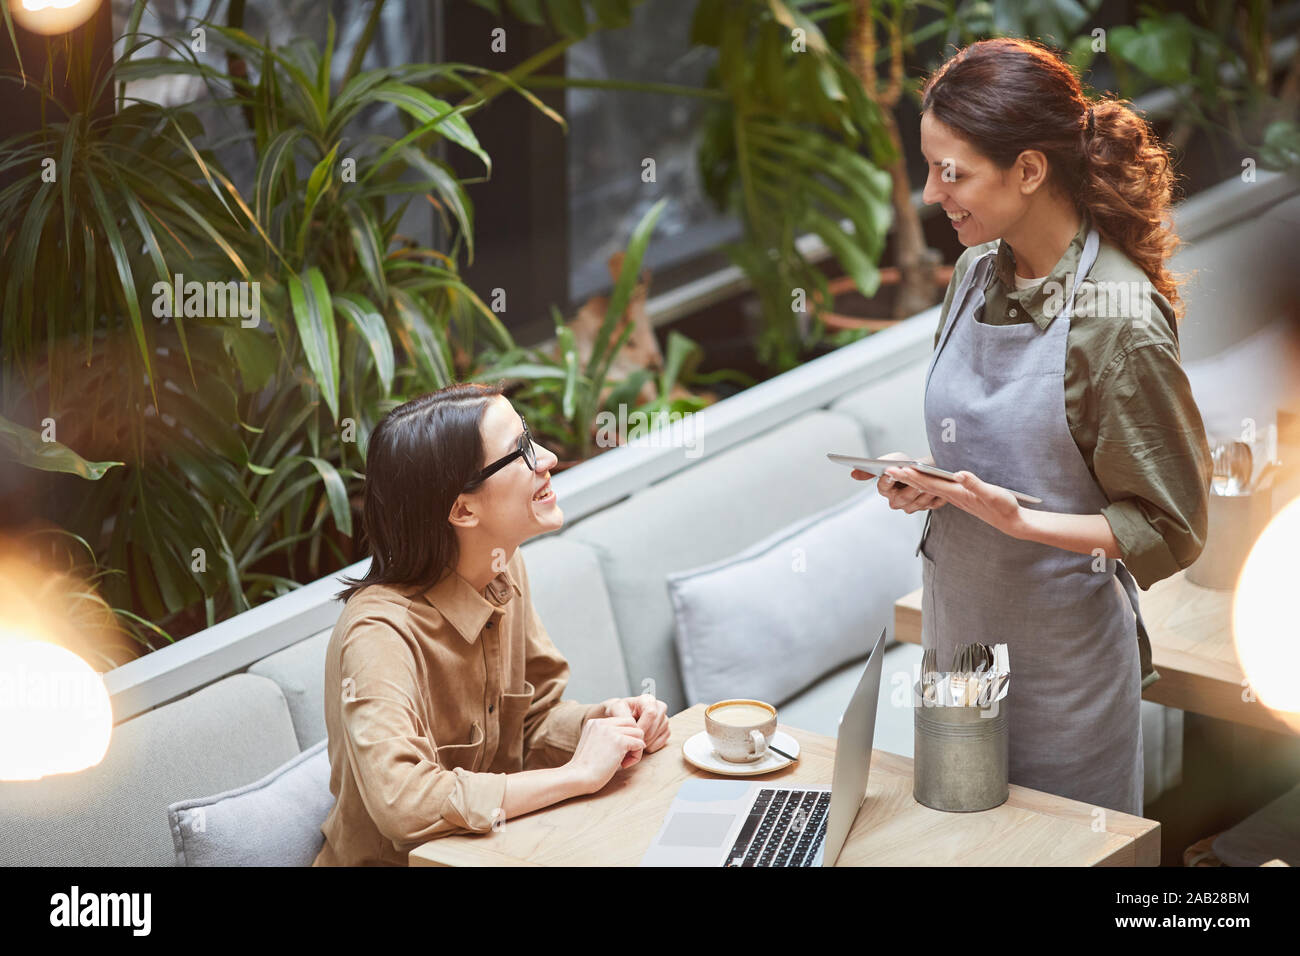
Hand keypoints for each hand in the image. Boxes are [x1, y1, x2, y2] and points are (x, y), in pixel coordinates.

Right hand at [567, 715, 644, 793]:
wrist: (578, 777)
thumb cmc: (584, 768)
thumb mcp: (592, 745)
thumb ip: (605, 737)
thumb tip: (628, 739)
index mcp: (595, 722)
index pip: (621, 721)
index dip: (624, 736)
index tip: (617, 752)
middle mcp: (603, 722)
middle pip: (632, 723)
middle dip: (633, 739)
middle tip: (624, 756)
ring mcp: (611, 731)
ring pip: (639, 733)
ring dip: (636, 748)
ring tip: (623, 761)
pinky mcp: (619, 742)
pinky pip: (640, 744)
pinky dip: (636, 756)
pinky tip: (624, 765)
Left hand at [599, 694, 669, 766]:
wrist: (621, 717)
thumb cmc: (619, 711)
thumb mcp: (617, 709)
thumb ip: (624, 716)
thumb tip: (635, 726)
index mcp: (648, 699)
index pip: (651, 713)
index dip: (642, 726)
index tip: (632, 732)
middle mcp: (660, 708)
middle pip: (655, 727)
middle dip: (642, 736)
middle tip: (631, 739)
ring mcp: (664, 719)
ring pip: (657, 735)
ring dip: (644, 742)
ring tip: (634, 739)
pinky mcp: (666, 730)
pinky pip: (661, 743)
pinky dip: (650, 746)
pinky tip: (641, 742)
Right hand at [852, 451, 948, 514]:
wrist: (926, 468)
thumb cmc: (906, 464)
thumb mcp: (889, 462)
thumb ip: (871, 468)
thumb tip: (853, 474)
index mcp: (886, 490)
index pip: (883, 487)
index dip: (887, 480)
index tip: (890, 471)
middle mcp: (897, 502)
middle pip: (902, 498)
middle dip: (909, 487)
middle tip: (914, 478)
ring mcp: (912, 506)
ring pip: (918, 502)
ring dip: (924, 492)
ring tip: (929, 481)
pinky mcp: (928, 506)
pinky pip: (932, 504)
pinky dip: (935, 496)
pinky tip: (939, 488)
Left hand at [887, 465, 1022, 535]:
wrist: (1011, 522)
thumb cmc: (1004, 507)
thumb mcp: (993, 494)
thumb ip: (975, 484)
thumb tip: (958, 474)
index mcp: (958, 493)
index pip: (930, 483)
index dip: (913, 476)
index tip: (898, 470)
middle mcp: (953, 496)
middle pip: (924, 486)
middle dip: (906, 478)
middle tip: (887, 470)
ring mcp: (955, 498)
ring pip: (929, 488)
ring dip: (912, 481)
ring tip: (897, 473)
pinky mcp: (960, 498)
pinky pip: (937, 491)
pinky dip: (925, 484)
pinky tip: (919, 481)